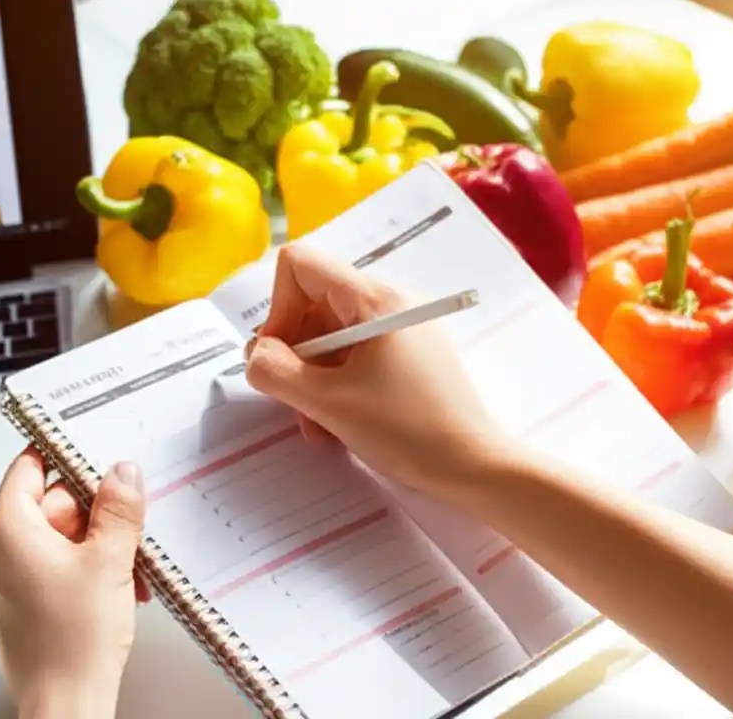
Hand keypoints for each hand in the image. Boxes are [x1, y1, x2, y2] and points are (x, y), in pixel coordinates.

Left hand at [0, 447, 150, 718]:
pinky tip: (114, 585)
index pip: (27, 467)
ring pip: (54, 538)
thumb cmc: (74, 645)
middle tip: (126, 528)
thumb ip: (118, 508)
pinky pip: (50, 566)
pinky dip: (82, 568)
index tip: (91, 451)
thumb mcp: (110, 559)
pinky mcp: (16, 604)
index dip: (63, 456)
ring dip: (95, 545)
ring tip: (125, 568)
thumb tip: (121, 474)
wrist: (67, 704)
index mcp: (6, 531)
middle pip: (47, 504)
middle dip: (93, 514)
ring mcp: (2, 581)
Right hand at [244, 244, 511, 494]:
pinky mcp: (410, 358)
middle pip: (313, 305)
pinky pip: (356, 358)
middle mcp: (389, 304)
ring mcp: (401, 331)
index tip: (280, 358)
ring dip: (312, 380)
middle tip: (293, 401)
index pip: (300, 265)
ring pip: (331, 338)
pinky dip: (338, 387)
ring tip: (318, 426)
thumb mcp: (328, 403)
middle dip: (294, 354)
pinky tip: (338, 426)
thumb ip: (277, 372)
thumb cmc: (407, 431)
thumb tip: (256, 354)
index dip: (277, 309)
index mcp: (373, 300)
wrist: (476, 467)